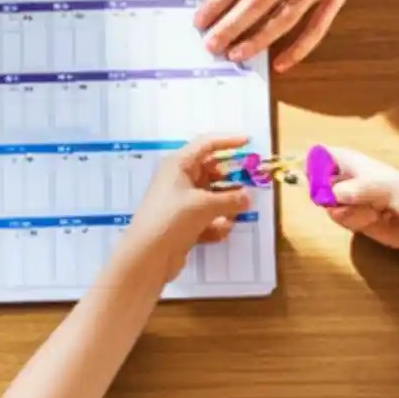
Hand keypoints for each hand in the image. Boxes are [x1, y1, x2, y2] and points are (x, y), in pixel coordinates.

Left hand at [126, 135, 251, 280]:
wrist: (147, 256)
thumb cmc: (173, 219)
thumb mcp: (205, 205)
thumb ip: (231, 199)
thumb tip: (248, 197)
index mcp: (179, 165)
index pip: (206, 144)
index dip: (227, 141)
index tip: (249, 142)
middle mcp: (178, 180)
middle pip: (211, 172)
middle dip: (231, 181)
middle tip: (252, 188)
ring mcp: (180, 203)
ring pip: (211, 198)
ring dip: (224, 207)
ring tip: (231, 217)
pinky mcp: (182, 223)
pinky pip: (206, 218)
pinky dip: (214, 224)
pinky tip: (218, 233)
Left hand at [194, 0, 397, 71]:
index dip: (218, 3)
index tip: (201, 21)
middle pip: (260, 1)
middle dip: (232, 25)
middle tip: (212, 44)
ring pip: (286, 18)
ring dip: (259, 40)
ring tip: (237, 54)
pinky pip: (318, 27)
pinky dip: (299, 48)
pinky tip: (280, 63)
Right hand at [321, 148, 398, 254]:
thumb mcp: (393, 190)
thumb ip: (362, 189)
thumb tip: (333, 193)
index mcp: (364, 166)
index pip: (331, 155)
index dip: (316, 160)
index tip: (308, 174)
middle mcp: (357, 183)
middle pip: (323, 182)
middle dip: (326, 193)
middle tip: (337, 202)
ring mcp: (358, 204)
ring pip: (331, 205)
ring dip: (344, 211)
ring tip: (370, 215)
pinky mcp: (362, 224)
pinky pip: (344, 221)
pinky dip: (353, 223)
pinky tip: (373, 223)